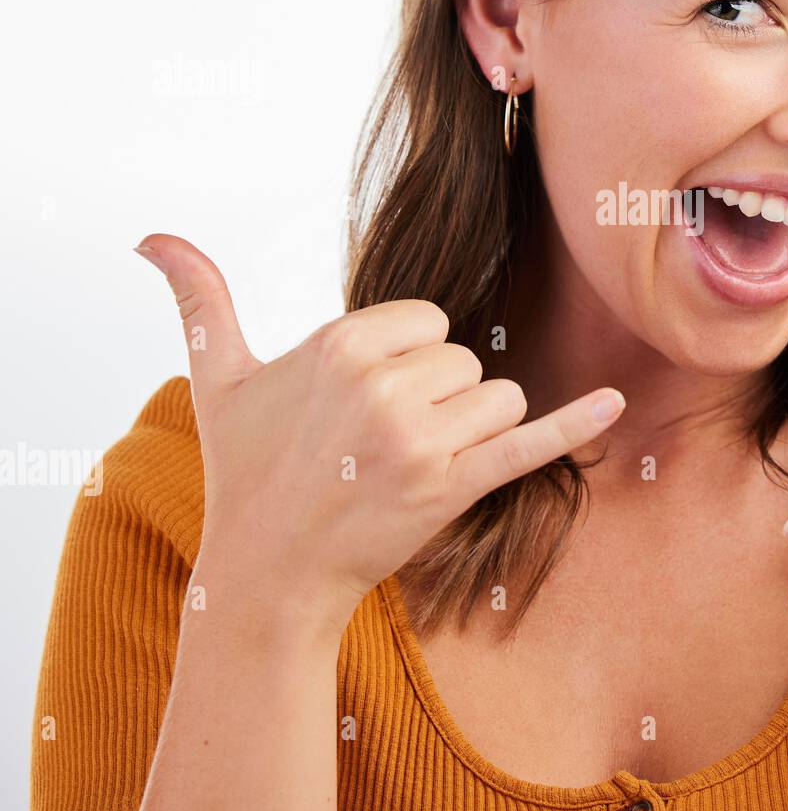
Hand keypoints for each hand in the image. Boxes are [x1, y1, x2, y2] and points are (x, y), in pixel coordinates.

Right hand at [134, 233, 625, 630]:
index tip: (367, 401)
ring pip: (497, 398)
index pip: (429, 321)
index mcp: (341, 343)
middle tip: (380, 443)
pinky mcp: (453, 488)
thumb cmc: (246, 470)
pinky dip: (574, 422)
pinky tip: (614, 401)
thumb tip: (150, 237)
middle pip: (466, 360)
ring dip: (469, 432)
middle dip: (437, 398)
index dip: (408, 360)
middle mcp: (383, 384)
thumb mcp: (218, 379)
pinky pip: (529, 444)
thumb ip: (200, 300)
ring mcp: (420, 439)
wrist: (267, 573)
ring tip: (408, 465)